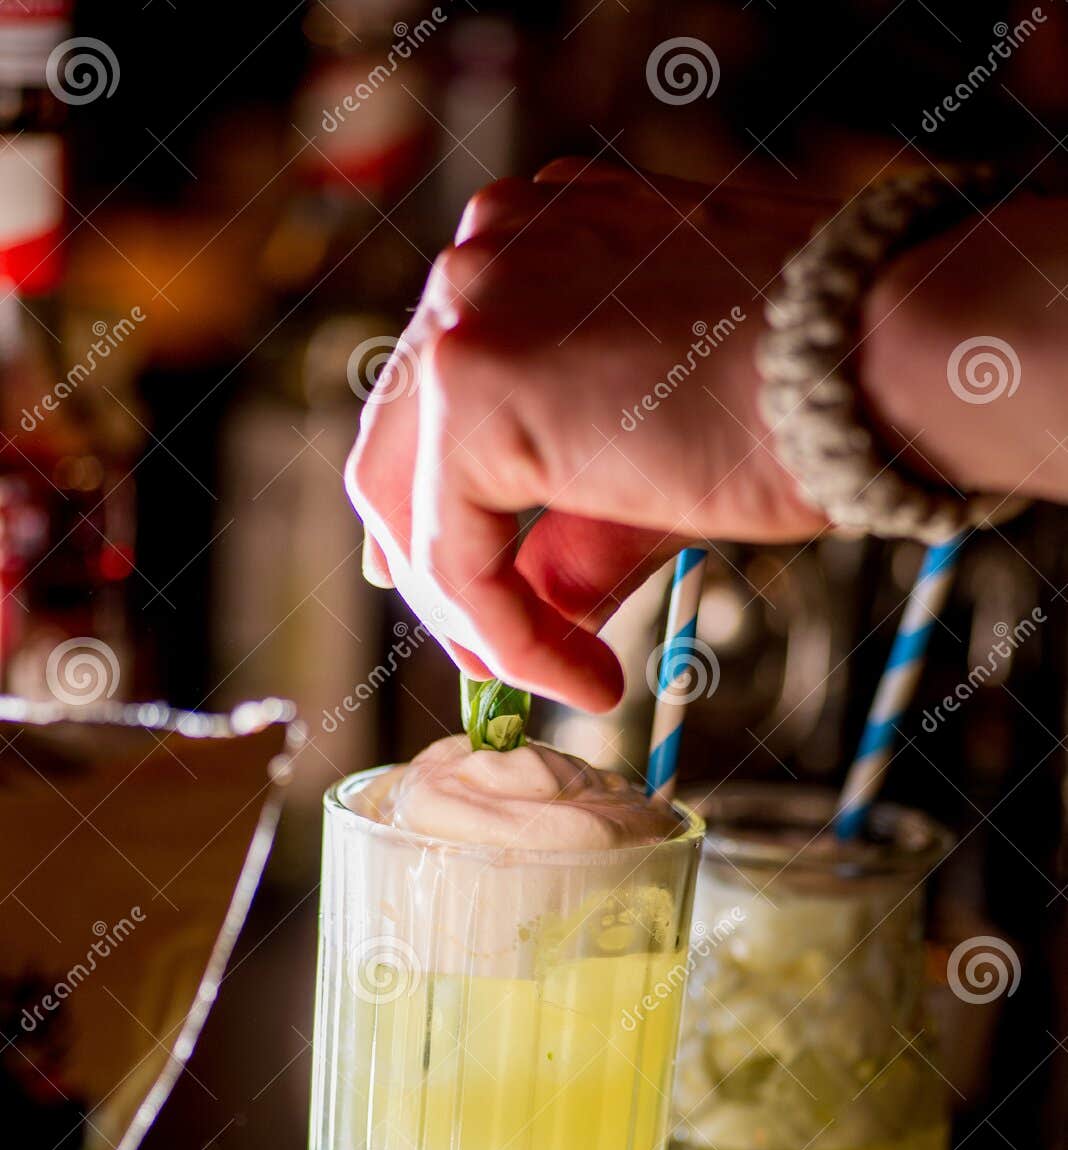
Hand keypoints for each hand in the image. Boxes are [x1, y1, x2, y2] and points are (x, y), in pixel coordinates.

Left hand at [346, 160, 825, 710]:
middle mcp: (484, 253)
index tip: (492, 604)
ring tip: (557, 675)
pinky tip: (582, 675)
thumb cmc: (813, 392)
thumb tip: (534, 610)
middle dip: (439, 570)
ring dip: (471, 611)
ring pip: (408, 500)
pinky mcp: (472, 383)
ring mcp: (468, 307)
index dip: (447, 513)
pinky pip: (454, 546)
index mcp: (532, 241)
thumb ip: (577, 524)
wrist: (881, 352)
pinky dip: (504, 632)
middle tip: (497, 659)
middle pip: (397, 444)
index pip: (442, 397)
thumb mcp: (665, 461)